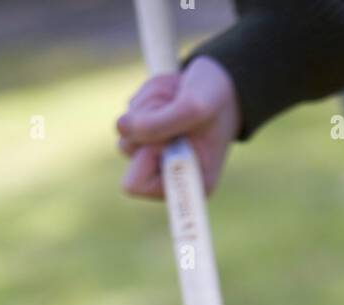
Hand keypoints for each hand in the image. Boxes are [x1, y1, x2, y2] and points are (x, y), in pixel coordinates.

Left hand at [117, 56, 241, 197]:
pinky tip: (170, 98)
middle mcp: (169, 175)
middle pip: (128, 152)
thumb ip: (156, 124)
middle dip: (147, 125)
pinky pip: (129, 117)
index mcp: (186, 183)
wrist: (222, 81)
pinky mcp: (147, 137)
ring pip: (126, 133)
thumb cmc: (215, 98)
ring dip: (148, 107)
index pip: (136, 184)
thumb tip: (120, 128)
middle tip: (175, 110)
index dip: (146, 154)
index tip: (171, 136)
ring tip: (175, 100)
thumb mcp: (192, 107)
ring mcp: (156, 156)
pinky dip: (147, 100)